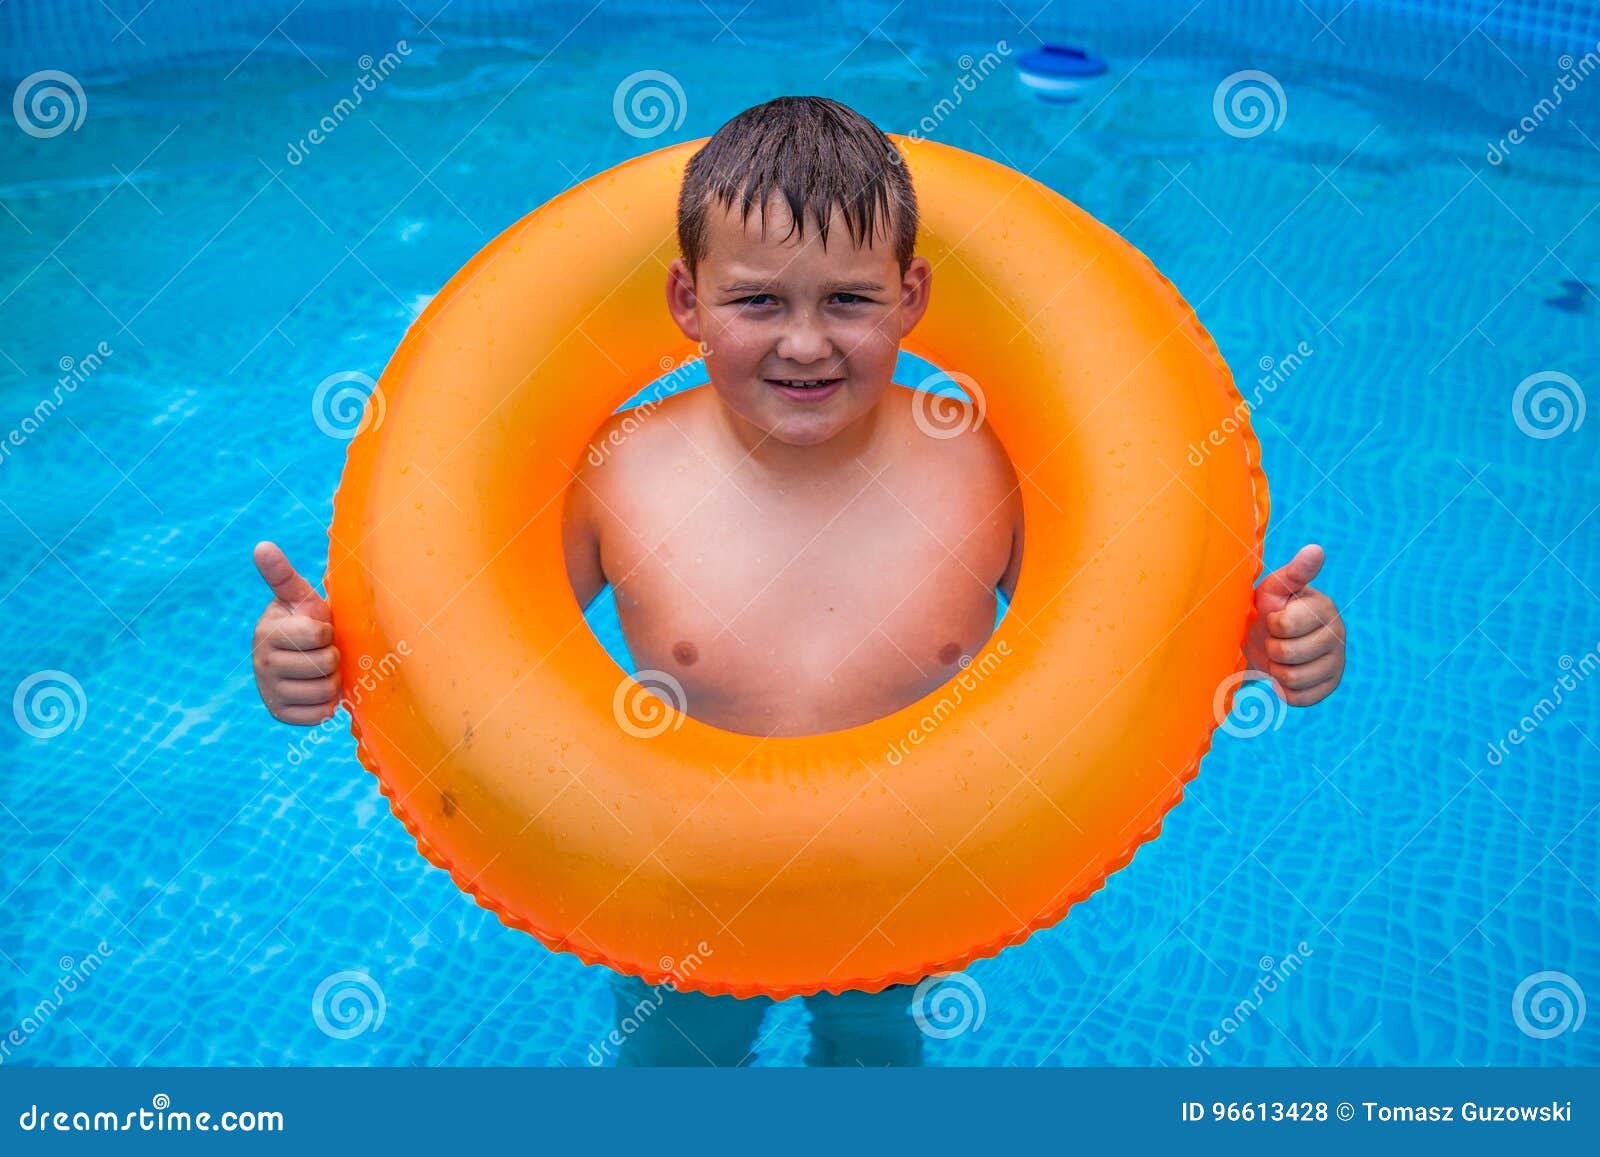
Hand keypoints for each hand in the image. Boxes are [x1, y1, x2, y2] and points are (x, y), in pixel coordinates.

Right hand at [251, 541, 339, 724]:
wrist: (300, 657)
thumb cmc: (304, 621)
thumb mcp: (298, 597)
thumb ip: (282, 574)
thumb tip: (262, 545)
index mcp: (268, 632)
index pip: (318, 635)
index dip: (327, 632)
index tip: (318, 628)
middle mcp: (263, 664)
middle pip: (325, 665)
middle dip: (333, 657)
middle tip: (322, 651)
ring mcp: (269, 692)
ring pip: (325, 692)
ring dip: (333, 681)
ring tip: (321, 669)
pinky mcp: (280, 714)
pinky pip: (319, 715)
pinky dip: (327, 705)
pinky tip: (317, 690)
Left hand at [1243, 543, 1344, 706]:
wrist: (1269, 639)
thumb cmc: (1272, 608)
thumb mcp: (1276, 588)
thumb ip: (1295, 571)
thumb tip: (1316, 549)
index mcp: (1324, 608)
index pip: (1283, 626)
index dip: (1270, 624)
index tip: (1274, 616)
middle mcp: (1338, 635)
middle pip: (1286, 655)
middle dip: (1270, 649)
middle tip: (1275, 639)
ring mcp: (1337, 662)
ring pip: (1291, 679)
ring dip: (1276, 670)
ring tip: (1280, 656)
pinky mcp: (1331, 685)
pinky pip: (1299, 698)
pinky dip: (1285, 689)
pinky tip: (1287, 673)